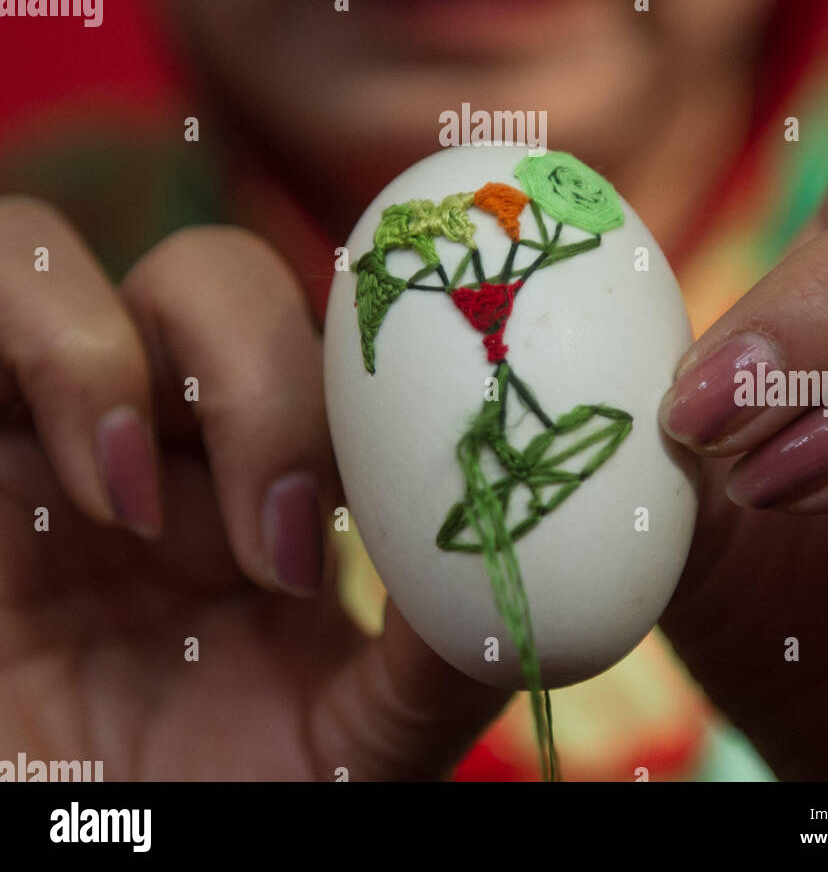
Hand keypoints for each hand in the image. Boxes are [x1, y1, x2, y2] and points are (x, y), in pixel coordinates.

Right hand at [0, 209, 505, 779]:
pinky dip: (62, 341)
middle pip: (241, 278)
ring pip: (137, 254)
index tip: (439, 436)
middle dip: (274, 379)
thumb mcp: (349, 749)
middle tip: (287, 536)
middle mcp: (170, 426)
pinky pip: (2, 265)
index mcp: (268, 476)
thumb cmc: (193, 811)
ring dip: (178, 355)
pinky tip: (96, 482)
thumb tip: (535, 568)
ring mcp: (66, 414)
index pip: (339, 329)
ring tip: (156, 516)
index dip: (398, 332)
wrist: (63, 867)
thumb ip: (440, 661)